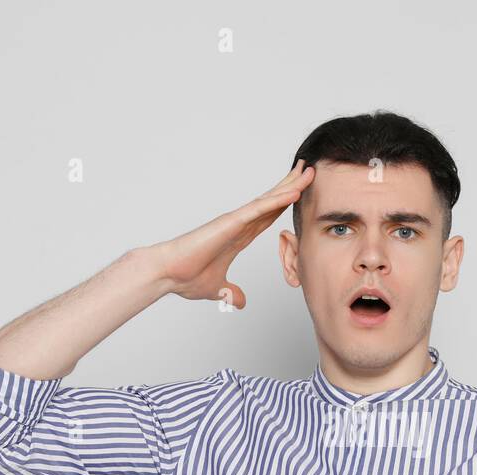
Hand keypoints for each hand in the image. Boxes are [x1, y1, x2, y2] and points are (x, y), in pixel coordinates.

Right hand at [150, 159, 314, 309]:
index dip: (284, 204)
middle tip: (310, 171)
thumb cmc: (185, 277)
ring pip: (269, 200)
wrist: (167, 273)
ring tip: (308, 171)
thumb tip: (239, 302)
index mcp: (238, 236)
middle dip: (291, 186)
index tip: (299, 193)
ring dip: (290, 186)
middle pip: (272, 201)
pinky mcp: (230, 223)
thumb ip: (231, 293)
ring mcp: (235, 221)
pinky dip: (276, 201)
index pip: (268, 217)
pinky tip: (293, 192)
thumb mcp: (218, 290)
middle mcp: (239, 224)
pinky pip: (258, 210)